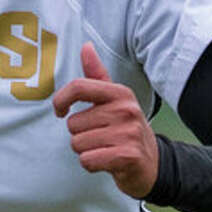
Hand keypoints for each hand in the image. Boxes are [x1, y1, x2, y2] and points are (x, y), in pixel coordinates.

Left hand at [52, 43, 158, 198]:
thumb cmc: (126, 129)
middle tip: (99, 138)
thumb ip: (97, 76)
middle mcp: (125, 110)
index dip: (61, 99)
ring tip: (104, 149)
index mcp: (120, 93)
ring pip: (78, 144)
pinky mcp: (127, 156)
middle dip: (79, 135)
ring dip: (85, 151)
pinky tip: (106, 162)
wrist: (152, 163)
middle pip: (73, 123)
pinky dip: (91, 164)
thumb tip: (86, 46)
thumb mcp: (115, 101)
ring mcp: (128, 133)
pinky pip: (87, 160)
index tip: (60, 111)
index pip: (79, 87)